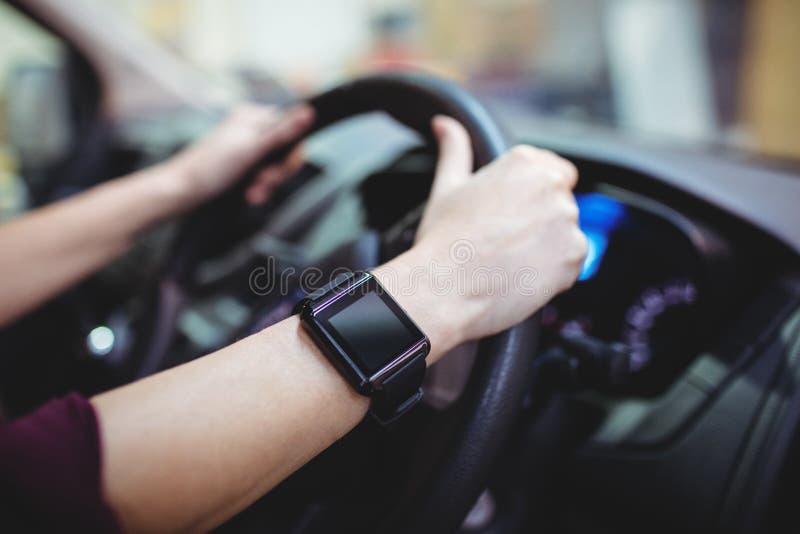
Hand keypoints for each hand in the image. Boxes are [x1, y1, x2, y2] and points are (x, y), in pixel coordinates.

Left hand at [167, 103, 313, 208]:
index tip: (280, 170)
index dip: (290, 154)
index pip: (291, 130)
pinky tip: (250, 195)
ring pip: (274, 166)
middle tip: (262, 184)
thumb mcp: (251, 149)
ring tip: (253, 194)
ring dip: (268, 184)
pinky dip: (259, 187)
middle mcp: (250, 128)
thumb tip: (309, 112)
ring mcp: (245, 147)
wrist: (180, 191)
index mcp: (252, 116)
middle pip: (284, 150)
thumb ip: (282, 132)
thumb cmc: (210, 168)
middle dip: (277, 173)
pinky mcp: (240, 166)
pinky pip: (262, 175)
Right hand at [375, 116, 586, 359]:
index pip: (554, 171)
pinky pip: (571, 264)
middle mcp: (552, 185)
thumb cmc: (444, 241)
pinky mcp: (575, 255)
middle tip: (504, 241)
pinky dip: (553, 273)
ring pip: (566, 234)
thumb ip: (454, 149)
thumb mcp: (446, 187)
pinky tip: (520, 275)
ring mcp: (567, 220)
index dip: (533, 197)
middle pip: (561, 203)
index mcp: (524, 162)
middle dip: (540, 222)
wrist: (446, 288)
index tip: (512, 215)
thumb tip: (444, 124)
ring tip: (509, 261)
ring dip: (548, 248)